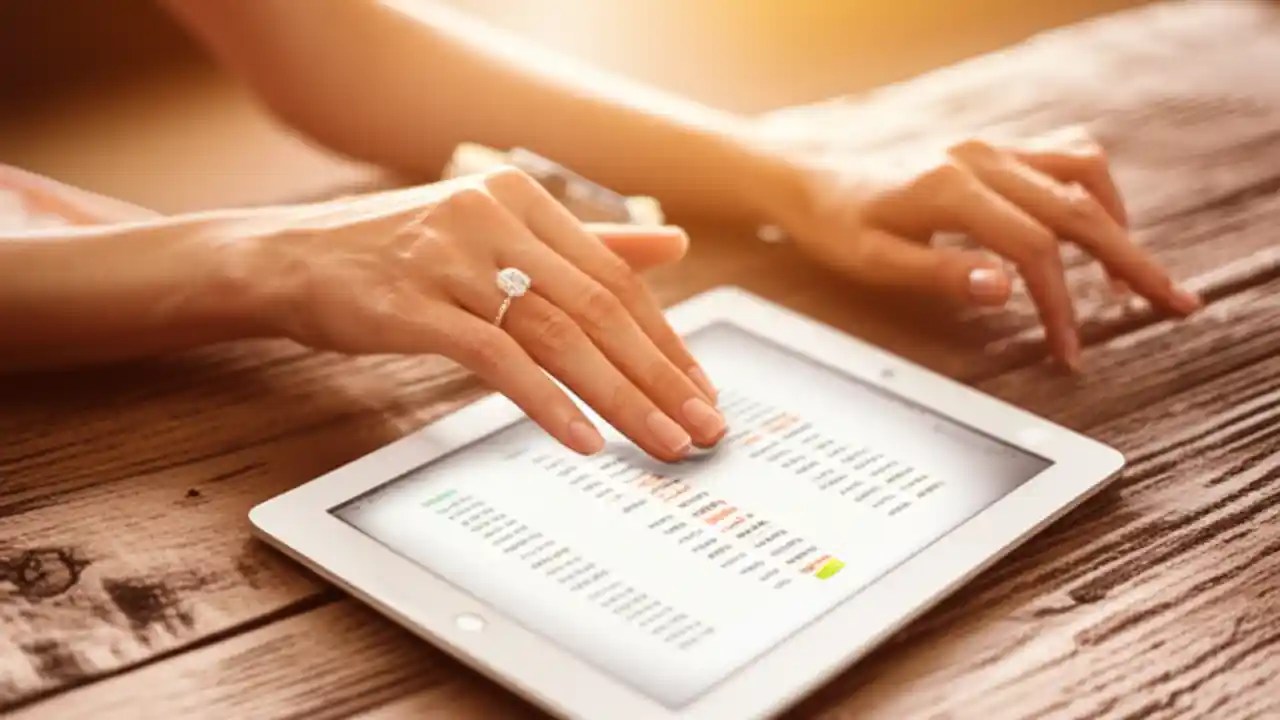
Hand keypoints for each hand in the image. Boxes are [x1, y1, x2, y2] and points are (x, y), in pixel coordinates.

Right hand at [247, 168, 724, 460]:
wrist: (291, 258)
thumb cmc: (399, 252)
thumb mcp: (496, 232)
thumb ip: (589, 241)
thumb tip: (675, 243)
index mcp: (521, 198)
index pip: (615, 277)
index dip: (666, 338)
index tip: (700, 387)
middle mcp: (493, 218)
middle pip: (599, 308)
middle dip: (661, 376)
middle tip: (703, 426)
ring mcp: (453, 260)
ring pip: (559, 336)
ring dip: (621, 398)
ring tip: (664, 442)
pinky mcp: (414, 306)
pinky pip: (498, 359)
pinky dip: (548, 403)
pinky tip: (584, 440)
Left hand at [764, 128, 1200, 369]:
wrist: (808, 177)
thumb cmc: (833, 223)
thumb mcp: (871, 260)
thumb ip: (938, 274)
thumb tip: (1006, 290)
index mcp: (949, 187)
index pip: (1034, 249)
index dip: (1061, 304)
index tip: (1071, 351)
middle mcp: (979, 157)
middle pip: (1080, 207)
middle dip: (1132, 261)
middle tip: (1174, 305)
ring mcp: (990, 147)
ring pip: (1084, 175)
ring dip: (1119, 225)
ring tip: (1133, 281)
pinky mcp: (994, 149)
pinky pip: (1066, 159)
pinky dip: (1094, 194)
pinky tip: (1099, 231)